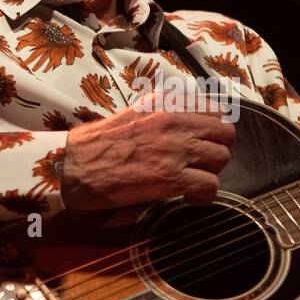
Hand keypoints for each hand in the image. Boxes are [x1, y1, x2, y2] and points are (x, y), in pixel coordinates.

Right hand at [61, 98, 235, 210]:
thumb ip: (165, 112)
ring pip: (221, 158)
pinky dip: (204, 195)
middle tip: (199, 163)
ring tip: (192, 181)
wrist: (74, 166)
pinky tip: (189, 197)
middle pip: (225, 133)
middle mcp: (175, 119)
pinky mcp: (171, 176)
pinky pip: (210, 185)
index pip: (215, 109)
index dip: (212, 130)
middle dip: (216, 150)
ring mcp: (176, 148)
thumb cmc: (98, 143)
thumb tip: (190, 122)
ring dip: (210, 172)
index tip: (203, 143)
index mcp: (166, 102)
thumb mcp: (136, 111)